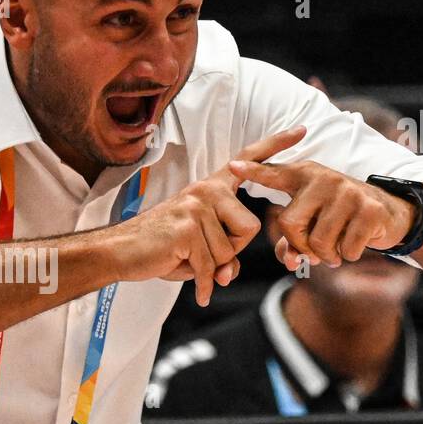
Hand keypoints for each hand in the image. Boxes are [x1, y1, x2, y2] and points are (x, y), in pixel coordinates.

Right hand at [113, 127, 306, 304]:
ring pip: (228, 252)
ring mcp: (195, 206)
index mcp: (211, 188)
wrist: (120, 250)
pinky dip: (204, 284)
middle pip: (249, 228)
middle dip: (231, 251)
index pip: (248, 160)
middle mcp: (205, 190)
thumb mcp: (199, 249)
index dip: (275, 146)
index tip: (301, 130)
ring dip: (211, 268)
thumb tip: (229, 273)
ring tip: (186, 260)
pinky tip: (200, 293)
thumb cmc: (161, 248)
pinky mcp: (186, 228)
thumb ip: (223, 255)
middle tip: (202, 254)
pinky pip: (210, 266)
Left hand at [226, 154, 416, 268]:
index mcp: (303, 177)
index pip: (273, 174)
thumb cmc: (341, 218)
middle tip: (314, 251)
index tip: (232, 166)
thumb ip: (293, 240)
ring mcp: (347, 191)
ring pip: (318, 241)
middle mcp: (323, 178)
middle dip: (300, 246)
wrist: (391, 213)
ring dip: (326, 255)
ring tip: (335, 249)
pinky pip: (345, 248)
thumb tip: (290, 261)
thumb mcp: (314, 222)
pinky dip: (348, 255)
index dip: (253, 172)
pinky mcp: (369, 208)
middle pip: (289, 224)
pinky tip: (354, 245)